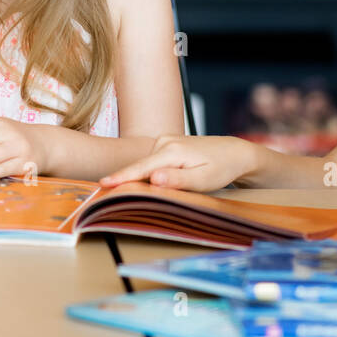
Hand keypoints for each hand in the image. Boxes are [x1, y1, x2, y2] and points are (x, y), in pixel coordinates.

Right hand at [100, 135, 255, 191]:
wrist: (234, 152)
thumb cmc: (221, 168)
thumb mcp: (203, 179)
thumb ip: (178, 180)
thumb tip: (154, 178)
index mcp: (172, 150)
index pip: (141, 168)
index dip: (121, 177)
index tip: (102, 184)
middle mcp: (165, 141)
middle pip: (139, 167)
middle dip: (125, 181)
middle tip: (107, 195)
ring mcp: (164, 140)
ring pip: (144, 165)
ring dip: (137, 179)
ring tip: (130, 191)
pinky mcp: (166, 144)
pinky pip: (150, 162)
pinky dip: (144, 173)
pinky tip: (144, 183)